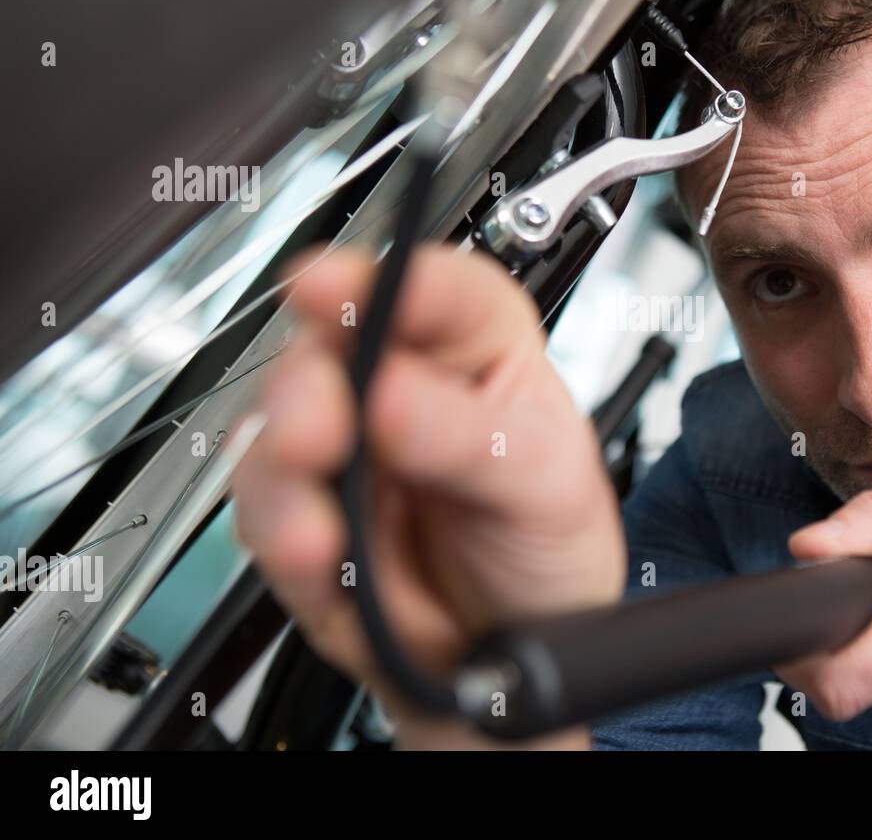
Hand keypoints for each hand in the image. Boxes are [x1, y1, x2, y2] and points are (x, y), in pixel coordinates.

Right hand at [232, 244, 624, 746]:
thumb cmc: (548, 542)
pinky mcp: (302, 514)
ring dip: (285, 481)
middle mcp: (398, 383)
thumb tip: (392, 393)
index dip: (385, 280)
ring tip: (320, 535)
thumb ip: (473, 440)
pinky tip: (319, 562)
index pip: (435, 291)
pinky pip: (263, 515)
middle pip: (329, 353)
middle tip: (317, 429)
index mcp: (478, 347)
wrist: (513, 650)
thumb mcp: (546, 488)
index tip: (336, 287)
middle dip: (310, 388)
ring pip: (276, 435)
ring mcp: (343, 450)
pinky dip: (281, 540)